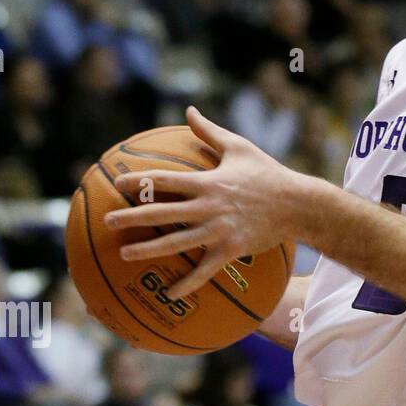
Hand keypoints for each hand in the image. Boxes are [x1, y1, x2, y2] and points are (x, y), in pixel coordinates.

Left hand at [104, 106, 302, 297]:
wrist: (298, 204)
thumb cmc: (267, 173)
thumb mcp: (239, 147)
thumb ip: (209, 131)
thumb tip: (189, 110)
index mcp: (208, 181)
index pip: (164, 180)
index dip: (139, 181)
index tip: (117, 184)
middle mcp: (209, 206)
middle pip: (162, 212)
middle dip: (132, 217)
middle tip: (108, 222)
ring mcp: (218, 230)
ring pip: (176, 243)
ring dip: (148, 250)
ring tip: (124, 254)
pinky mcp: (230, 249)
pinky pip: (204, 270)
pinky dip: (187, 284)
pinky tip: (169, 294)